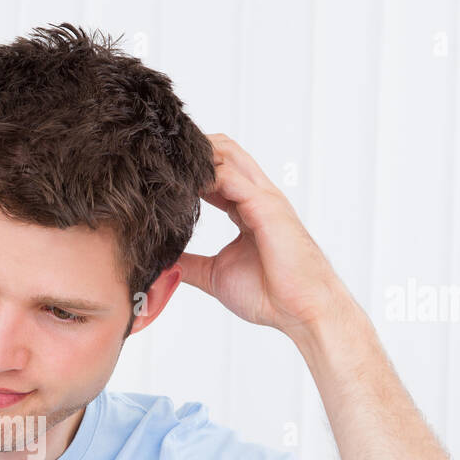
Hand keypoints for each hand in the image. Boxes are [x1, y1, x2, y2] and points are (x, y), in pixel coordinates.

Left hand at [177, 133, 352, 336]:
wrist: (300, 310)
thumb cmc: (269, 294)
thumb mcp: (215, 274)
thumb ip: (189, 263)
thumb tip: (162, 261)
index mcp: (246, 209)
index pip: (216, 173)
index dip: (189, 170)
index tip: (158, 172)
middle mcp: (256, 197)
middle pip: (224, 153)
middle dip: (192, 149)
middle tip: (159, 157)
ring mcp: (263, 199)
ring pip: (229, 156)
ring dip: (198, 155)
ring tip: (167, 161)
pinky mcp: (266, 207)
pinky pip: (232, 179)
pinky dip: (208, 175)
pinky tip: (184, 182)